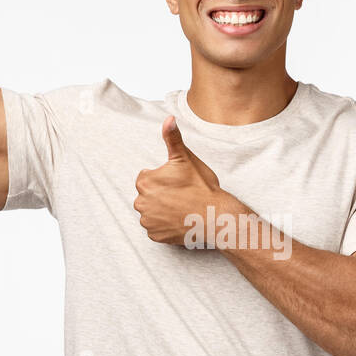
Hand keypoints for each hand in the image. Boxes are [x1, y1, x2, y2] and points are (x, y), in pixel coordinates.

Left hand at [133, 116, 223, 245]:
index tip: (178, 182)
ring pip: (151, 212)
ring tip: (181, 208)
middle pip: (148, 195)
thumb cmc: (201, 187)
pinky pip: (156, 229)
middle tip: (182, 195)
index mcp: (145, 182)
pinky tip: (179, 220)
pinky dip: (165, 226)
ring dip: (162, 210)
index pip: (147, 177)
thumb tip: (168, 119)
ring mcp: (148, 221)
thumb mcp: (186, 159)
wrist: (214, 216)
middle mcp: (141, 203)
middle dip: (161, 195)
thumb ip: (172, 138)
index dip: (164, 179)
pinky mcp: (156, 236)